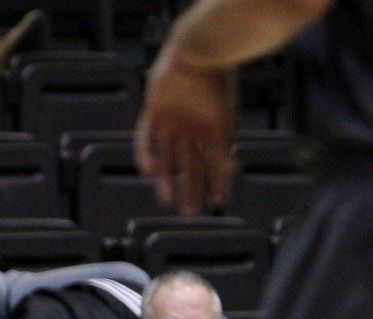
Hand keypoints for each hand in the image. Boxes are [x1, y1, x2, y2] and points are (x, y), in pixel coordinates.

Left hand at [134, 48, 235, 214]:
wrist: (198, 51)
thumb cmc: (218, 80)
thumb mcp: (224, 117)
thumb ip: (223, 144)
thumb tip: (227, 171)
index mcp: (213, 126)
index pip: (214, 161)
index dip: (216, 182)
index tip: (218, 203)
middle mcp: (191, 126)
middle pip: (190, 163)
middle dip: (190, 188)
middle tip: (189, 213)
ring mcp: (171, 120)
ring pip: (167, 156)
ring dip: (165, 178)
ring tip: (165, 200)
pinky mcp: (152, 111)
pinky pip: (145, 137)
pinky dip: (145, 154)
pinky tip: (147, 172)